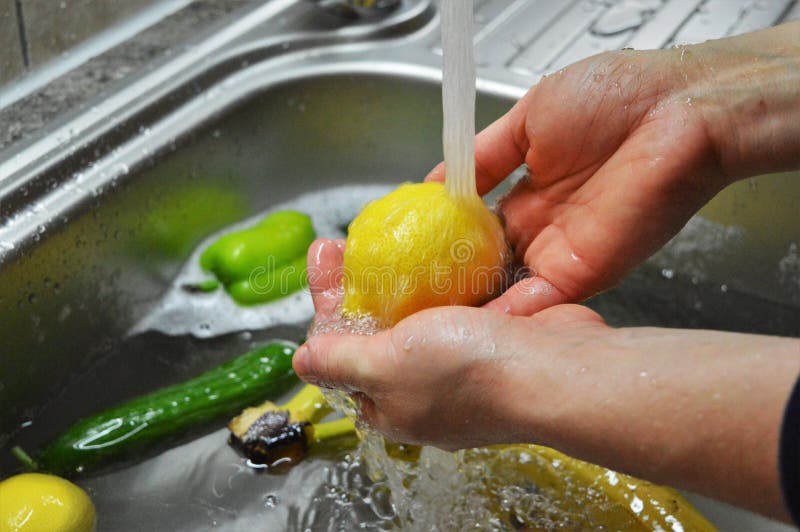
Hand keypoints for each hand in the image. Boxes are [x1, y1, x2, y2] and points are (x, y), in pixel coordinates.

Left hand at [298, 238, 608, 449]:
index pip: (340, 356)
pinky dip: (437, 278)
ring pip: (413, 314)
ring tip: (379, 237)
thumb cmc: (468, 374)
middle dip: (352, 285)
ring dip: (393, 277)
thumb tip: (301, 364)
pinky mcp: (490, 337)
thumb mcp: (387, 367)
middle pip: (374, 330)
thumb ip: (340, 363)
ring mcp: (457, 362)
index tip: (323, 262)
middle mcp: (421, 388)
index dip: (326, 307)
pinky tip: (432, 249)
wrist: (559, 371)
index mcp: (390, 404)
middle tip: (339, 242)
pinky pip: (453, 305)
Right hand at [426, 22, 799, 314]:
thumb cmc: (612, 98)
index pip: (476, 228)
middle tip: (408, 300)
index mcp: (527, 189)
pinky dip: (499, 320)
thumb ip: (483, 156)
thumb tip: (435, 181)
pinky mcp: (580, 274)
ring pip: (503, 291)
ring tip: (421, 324)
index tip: (409, 256)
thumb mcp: (527, 118)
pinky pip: (532, 304)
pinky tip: (459, 330)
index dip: (443, 243)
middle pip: (486, 265)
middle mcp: (541, 227)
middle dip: (451, 284)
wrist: (677, 110)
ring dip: (468, 307)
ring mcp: (559, 254)